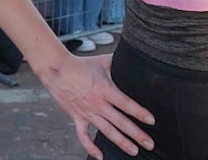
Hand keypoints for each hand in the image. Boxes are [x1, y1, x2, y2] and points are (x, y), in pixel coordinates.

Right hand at [37, 53, 154, 158]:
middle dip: (136, 134)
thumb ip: (118, 63)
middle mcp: (97, 103)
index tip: (151, 121)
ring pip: (106, 131)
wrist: (56, 70)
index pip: (126, 103)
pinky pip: (83, 136)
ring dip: (121, 142)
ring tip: (134, 151)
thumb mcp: (102, 62)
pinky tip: (100, 156)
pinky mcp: (77, 118)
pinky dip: (91, 147)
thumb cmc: (80, 65)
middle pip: (120, 122)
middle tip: (149, 144)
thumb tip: (132, 57)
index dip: (139, 112)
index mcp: (105, 89)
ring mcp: (87, 113)